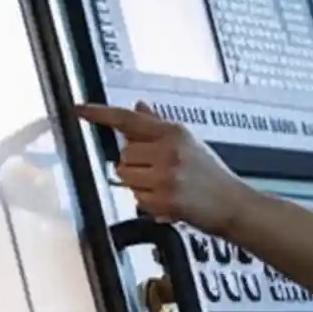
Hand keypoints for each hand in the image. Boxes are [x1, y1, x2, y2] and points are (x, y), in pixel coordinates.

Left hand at [75, 101, 250, 234]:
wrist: (233, 204)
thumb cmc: (210, 173)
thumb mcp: (187, 142)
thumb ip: (157, 125)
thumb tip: (137, 107)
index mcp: (173, 132)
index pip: (129, 119)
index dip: (100, 113)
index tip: (78, 109)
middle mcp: (169, 150)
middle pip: (123, 154)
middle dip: (136, 166)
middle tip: (161, 173)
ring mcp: (167, 176)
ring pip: (126, 177)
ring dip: (139, 185)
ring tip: (165, 187)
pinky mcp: (166, 200)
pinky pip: (137, 199)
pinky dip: (148, 204)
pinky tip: (168, 201)